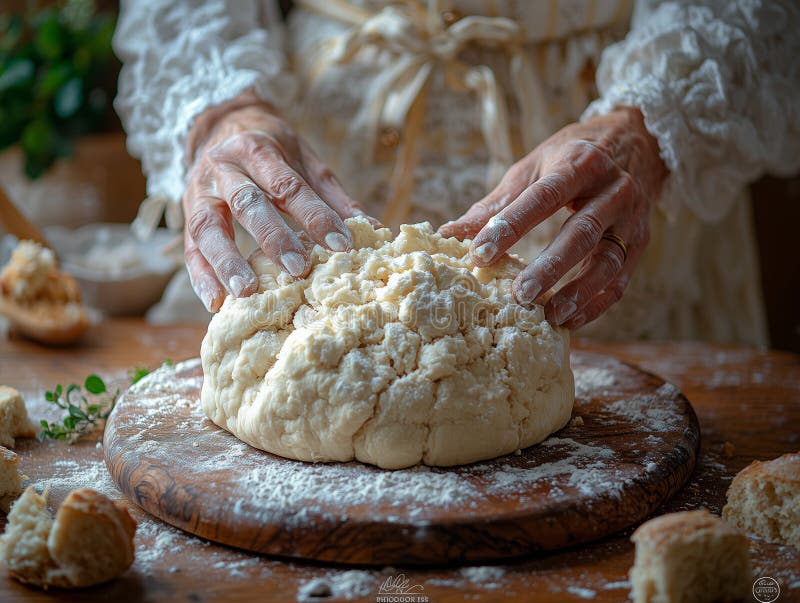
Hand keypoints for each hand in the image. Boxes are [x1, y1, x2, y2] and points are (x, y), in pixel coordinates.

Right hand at [183, 95, 375, 311]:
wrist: (221, 126)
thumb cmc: (272, 150)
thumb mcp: (304, 160)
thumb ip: (332, 196)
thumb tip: (373, 229)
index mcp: (257, 149)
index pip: (288, 185)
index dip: (315, 215)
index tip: (341, 245)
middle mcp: (223, 168)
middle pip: (247, 203)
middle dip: (273, 238)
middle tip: (298, 270)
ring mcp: (199, 192)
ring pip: (208, 227)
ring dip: (228, 262)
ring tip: (247, 293)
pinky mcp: (187, 216)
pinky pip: (190, 248)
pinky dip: (201, 277)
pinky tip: (216, 303)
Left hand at [439, 107, 666, 329]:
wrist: (635, 142)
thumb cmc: (570, 158)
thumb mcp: (533, 168)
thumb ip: (496, 204)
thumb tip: (448, 234)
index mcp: (579, 164)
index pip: (543, 197)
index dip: (511, 226)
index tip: (479, 254)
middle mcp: (612, 189)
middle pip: (581, 232)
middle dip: (550, 267)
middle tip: (519, 294)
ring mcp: (631, 218)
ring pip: (607, 261)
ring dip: (578, 292)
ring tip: (549, 316)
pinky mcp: (638, 242)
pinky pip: (620, 279)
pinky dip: (596, 303)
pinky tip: (570, 320)